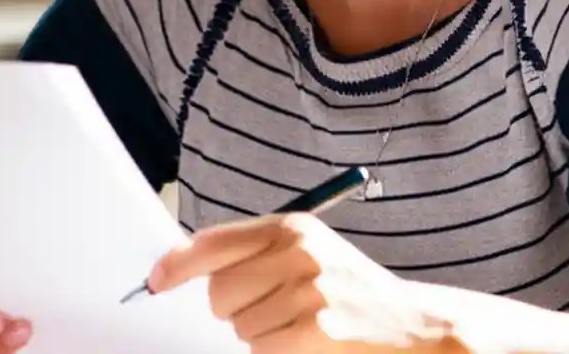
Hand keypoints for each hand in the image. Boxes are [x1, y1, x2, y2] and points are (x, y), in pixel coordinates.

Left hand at [147, 213, 470, 352]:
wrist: (413, 327)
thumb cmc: (351, 292)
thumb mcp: (309, 255)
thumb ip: (258, 253)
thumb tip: (187, 265)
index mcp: (292, 228)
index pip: (214, 242)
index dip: (177, 264)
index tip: (155, 281)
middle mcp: (298, 253)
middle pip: (219, 291)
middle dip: (232, 309)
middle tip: (269, 310)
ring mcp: (308, 292)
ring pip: (239, 325)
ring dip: (259, 334)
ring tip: (300, 325)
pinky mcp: (314, 330)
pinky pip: (260, 348)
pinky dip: (275, 352)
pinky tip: (307, 343)